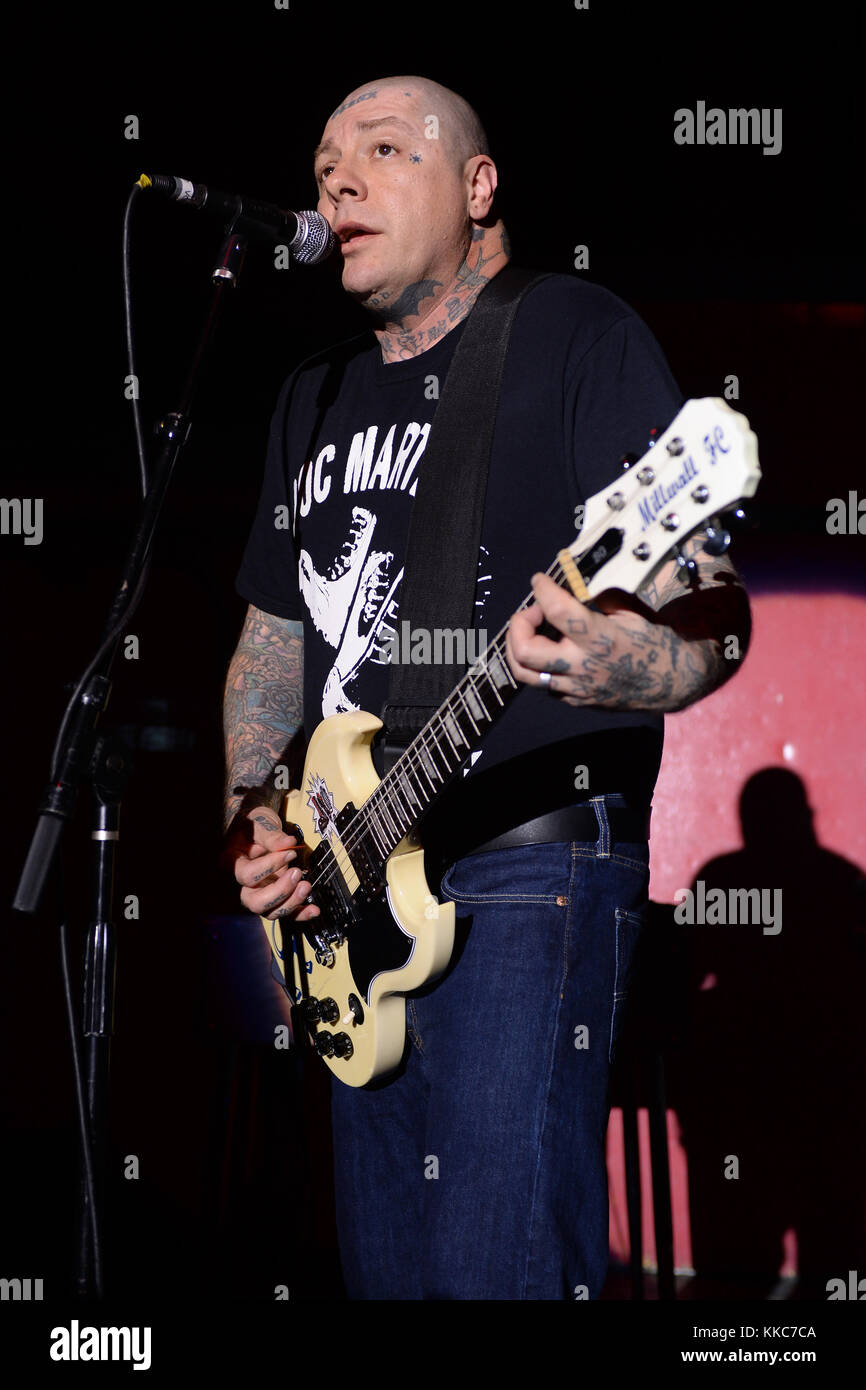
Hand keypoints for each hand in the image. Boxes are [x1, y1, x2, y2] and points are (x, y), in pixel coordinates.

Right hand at [227, 806, 319, 922]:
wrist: (256, 831)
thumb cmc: (254, 827)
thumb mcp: (260, 823)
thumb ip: (272, 835)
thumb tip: (289, 843)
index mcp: (233, 865)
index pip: (248, 875)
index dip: (270, 867)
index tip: (290, 853)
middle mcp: (243, 885)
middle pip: (256, 903)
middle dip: (280, 891)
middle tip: (297, 873)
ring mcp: (259, 894)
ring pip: (271, 912)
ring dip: (292, 903)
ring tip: (306, 886)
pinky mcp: (274, 898)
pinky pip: (285, 912)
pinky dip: (301, 913)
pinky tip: (314, 909)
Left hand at [505, 571, 708, 711]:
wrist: (672, 684)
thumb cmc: (654, 643)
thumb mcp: (630, 614)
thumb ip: (599, 601)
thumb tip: (574, 585)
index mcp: (600, 639)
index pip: (558, 611)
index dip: (542, 590)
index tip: (539, 580)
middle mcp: (583, 666)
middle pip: (525, 651)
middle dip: (518, 626)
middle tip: (533, 612)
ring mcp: (577, 688)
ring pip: (525, 673)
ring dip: (519, 647)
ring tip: (532, 632)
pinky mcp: (576, 701)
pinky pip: (543, 683)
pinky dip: (539, 663)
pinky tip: (552, 651)